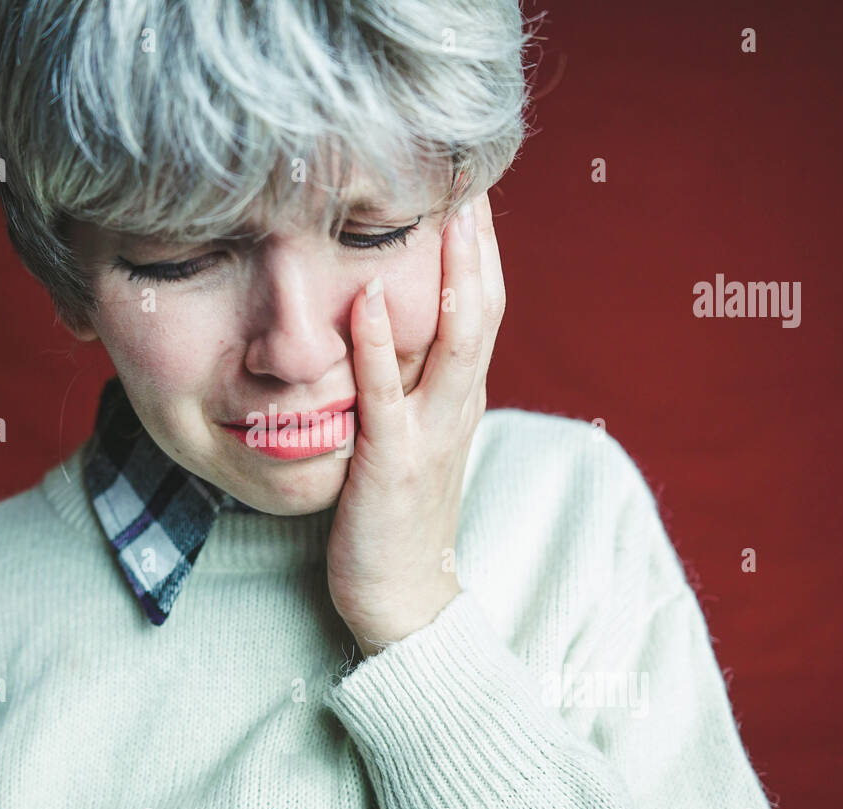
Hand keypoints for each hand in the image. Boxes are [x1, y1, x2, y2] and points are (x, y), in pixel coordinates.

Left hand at [326, 188, 506, 657]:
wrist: (404, 599)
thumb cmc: (400, 514)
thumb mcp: (417, 437)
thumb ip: (414, 384)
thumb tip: (390, 327)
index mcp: (462, 396)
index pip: (480, 306)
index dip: (479, 247)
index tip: (468, 189)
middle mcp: (459, 406)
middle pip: (480, 308)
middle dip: (476, 241)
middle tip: (467, 175)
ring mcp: (431, 434)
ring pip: (454, 341)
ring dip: (449, 275)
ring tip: (442, 213)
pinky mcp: (393, 463)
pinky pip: (386, 396)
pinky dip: (376, 347)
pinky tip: (363, 300)